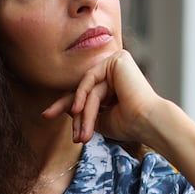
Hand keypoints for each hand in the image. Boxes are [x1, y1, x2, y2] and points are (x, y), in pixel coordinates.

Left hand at [43, 49, 166, 145]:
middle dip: (64, 106)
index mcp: (114, 82)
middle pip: (83, 88)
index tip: (46, 115)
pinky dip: (82, 95)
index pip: (85, 92)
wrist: (148, 123)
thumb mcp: (99, 119)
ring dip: (81, 113)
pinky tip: (77, 110)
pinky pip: (90, 78)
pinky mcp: (117, 59)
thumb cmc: (129, 125)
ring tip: (81, 134)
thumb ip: (85, 111)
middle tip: (47, 116)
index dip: (64, 104)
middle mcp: (116, 69)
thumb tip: (66, 106)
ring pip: (87, 89)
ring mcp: (116, 62)